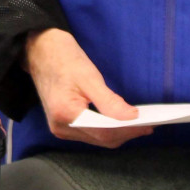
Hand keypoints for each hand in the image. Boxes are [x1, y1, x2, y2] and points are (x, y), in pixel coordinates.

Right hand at [24, 29, 150, 147]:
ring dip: (119, 133)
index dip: (128, 130)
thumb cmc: (64, 58)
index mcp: (65, 114)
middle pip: (102, 139)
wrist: (40, 51)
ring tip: (139, 124)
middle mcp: (61, 127)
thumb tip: (132, 117)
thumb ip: (109, 101)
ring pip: (98, 139)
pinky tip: (121, 123)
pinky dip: (108, 130)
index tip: (149, 124)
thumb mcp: (89, 76)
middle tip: (150, 124)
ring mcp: (61, 128)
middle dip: (126, 133)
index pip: (104, 132)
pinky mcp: (64, 125)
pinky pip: (91, 133)